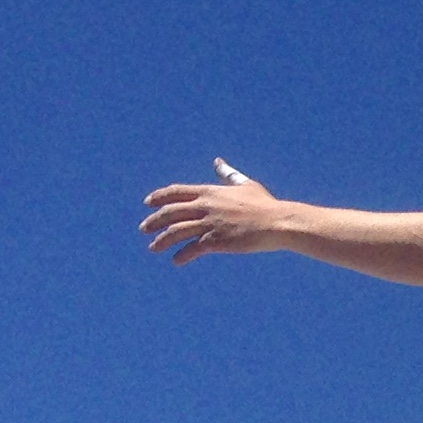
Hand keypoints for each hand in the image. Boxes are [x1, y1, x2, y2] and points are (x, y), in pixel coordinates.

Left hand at [142, 163, 284, 262]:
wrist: (278, 222)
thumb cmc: (266, 204)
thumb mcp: (245, 185)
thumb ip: (228, 174)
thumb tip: (217, 161)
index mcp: (209, 192)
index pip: (175, 192)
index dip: (159, 197)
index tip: (148, 203)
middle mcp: (205, 206)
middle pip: (170, 212)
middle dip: (153, 220)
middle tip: (144, 228)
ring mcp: (209, 224)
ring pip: (175, 231)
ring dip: (161, 240)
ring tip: (153, 248)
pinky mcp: (216, 241)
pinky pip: (192, 249)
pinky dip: (182, 255)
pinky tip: (177, 261)